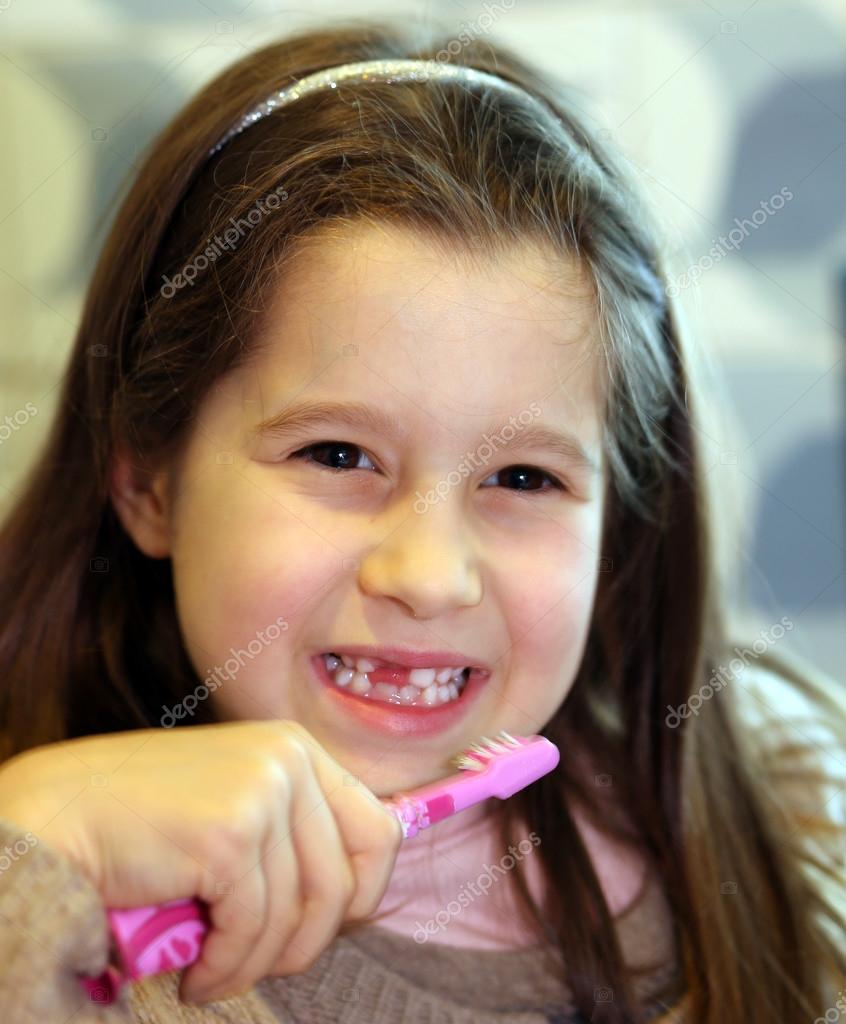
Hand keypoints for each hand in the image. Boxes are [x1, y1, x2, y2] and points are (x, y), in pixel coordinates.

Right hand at [0, 720, 402, 1003]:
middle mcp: (289, 759)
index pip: (379, 830)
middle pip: (343, 883)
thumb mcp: (238, 804)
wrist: (60, 814)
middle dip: (306, 942)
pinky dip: (225, 967)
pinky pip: (252, 930)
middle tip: (261, 962)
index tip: (325, 928)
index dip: (363, 893)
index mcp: (298, 748)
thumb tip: (356, 898)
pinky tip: (195, 974)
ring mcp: (263, 792)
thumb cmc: (147, 822)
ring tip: (215, 972)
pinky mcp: (231, 834)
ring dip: (256, 964)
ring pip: (296, 916)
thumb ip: (292, 830)